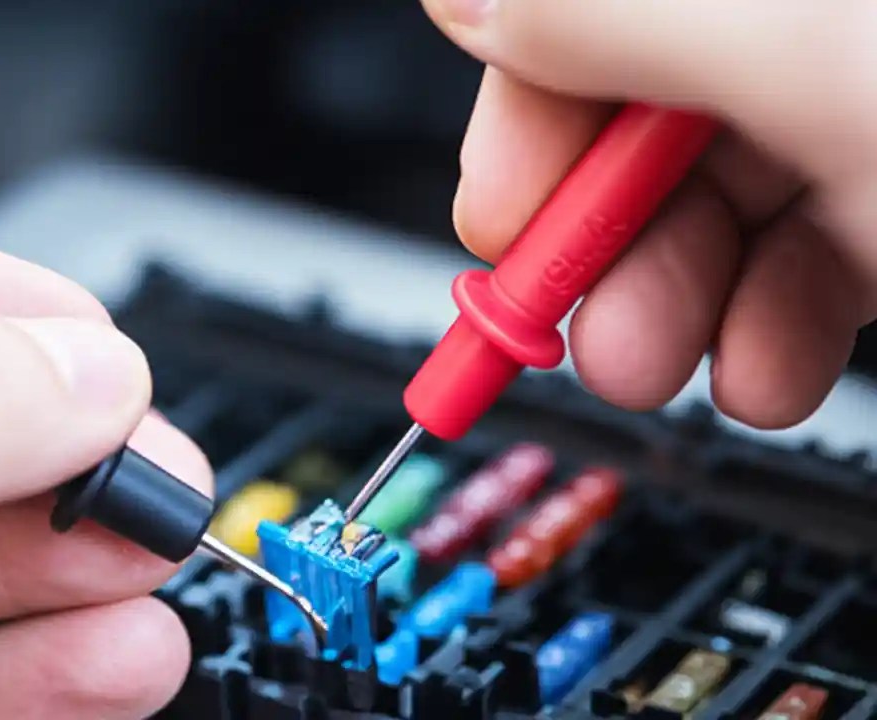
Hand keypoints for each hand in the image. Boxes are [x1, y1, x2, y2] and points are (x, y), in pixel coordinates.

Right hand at [422, 0, 876, 427]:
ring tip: (653, 368)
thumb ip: (609, 14)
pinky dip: (769, 332)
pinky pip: (810, 255)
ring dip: (668, 313)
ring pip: (716, 206)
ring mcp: (843, 102)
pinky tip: (762, 375)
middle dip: (593, 252)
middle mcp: (778, 28)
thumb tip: (467, 6)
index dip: (522, 135)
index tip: (498, 234)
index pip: (575, 22)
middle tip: (579, 320)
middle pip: (632, 131)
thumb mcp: (793, 36)